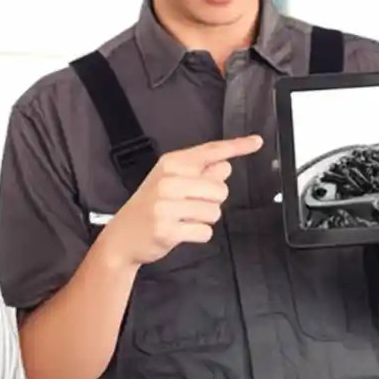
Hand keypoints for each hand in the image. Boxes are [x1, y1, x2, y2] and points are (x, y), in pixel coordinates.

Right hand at [102, 135, 262, 266]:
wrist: (122, 236)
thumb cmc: (150, 206)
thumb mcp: (170, 181)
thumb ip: (199, 172)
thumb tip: (226, 165)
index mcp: (171, 164)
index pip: (211, 152)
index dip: (237, 147)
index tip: (256, 142)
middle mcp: (168, 181)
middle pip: (220, 189)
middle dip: (212, 201)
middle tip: (190, 205)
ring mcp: (166, 205)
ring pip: (215, 212)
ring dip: (204, 219)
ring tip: (183, 218)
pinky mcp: (167, 229)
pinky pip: (205, 232)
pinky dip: (197, 235)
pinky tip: (180, 231)